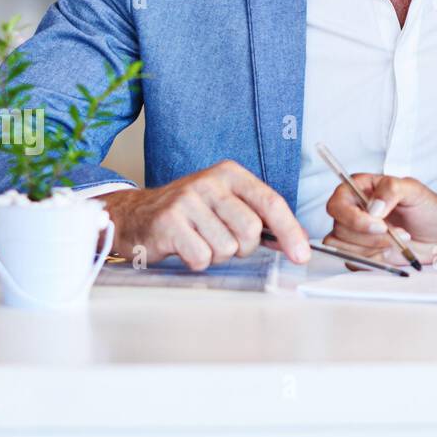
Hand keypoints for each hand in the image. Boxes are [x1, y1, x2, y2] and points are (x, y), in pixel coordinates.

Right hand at [103, 161, 310, 270]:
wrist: (134, 214)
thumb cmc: (189, 212)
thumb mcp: (225, 203)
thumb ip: (259, 216)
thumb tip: (296, 240)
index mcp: (230, 174)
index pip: (271, 203)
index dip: (290, 232)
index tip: (301, 256)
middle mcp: (210, 182)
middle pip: (251, 230)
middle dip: (244, 247)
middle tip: (225, 242)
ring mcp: (188, 201)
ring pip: (227, 247)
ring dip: (217, 254)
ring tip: (200, 241)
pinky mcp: (168, 223)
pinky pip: (202, 257)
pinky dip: (197, 261)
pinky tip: (185, 249)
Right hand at [323, 173, 436, 262]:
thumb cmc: (426, 208)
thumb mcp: (414, 190)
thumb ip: (392, 189)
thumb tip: (373, 207)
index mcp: (359, 188)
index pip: (338, 204)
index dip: (353, 218)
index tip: (380, 225)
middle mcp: (352, 210)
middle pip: (339, 228)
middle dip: (370, 236)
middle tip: (396, 233)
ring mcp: (353, 233)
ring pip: (343, 247)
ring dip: (373, 248)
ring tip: (396, 240)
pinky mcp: (358, 253)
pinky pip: (352, 262)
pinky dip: (373, 260)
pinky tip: (389, 251)